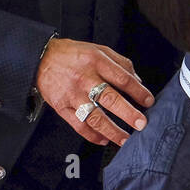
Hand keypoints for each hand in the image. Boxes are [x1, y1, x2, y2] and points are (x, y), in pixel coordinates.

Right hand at [36, 38, 153, 146]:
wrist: (40, 58)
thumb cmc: (73, 54)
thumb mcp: (99, 49)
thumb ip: (120, 63)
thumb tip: (138, 81)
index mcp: (97, 62)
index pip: (122, 78)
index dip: (138, 91)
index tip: (148, 101)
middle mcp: (85, 78)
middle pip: (110, 98)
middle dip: (128, 113)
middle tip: (142, 124)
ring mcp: (72, 94)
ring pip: (94, 116)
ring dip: (111, 130)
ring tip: (125, 139)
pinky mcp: (61, 107)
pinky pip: (78, 125)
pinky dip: (91, 135)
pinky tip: (103, 140)